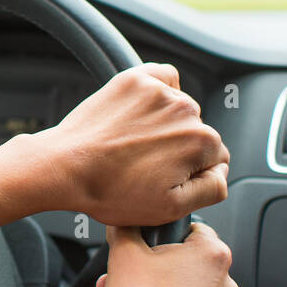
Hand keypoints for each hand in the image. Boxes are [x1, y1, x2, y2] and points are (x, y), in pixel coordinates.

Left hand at [29, 63, 228, 225]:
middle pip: (197, 132)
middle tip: (144, 165)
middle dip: (178, 148)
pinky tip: (140, 112)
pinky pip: (163, 77)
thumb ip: (211, 189)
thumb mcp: (170, 209)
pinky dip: (157, 91)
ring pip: (179, 108)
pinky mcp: (134, 78)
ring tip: (133, 144)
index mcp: (201, 142)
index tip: (165, 177)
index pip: (215, 158)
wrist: (64, 167)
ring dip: (164, 123)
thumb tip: (222, 173)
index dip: (190, 173)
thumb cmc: (109, 191)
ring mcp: (159, 91)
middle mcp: (185, 110)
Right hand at [95, 222, 240, 286]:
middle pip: (185, 264)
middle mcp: (225, 284)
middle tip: (126, 277)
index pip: (192, 228)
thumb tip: (122, 223)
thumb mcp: (123, 254)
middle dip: (152, 269)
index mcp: (212, 255)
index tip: (145, 248)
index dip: (162, 237)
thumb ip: (124, 229)